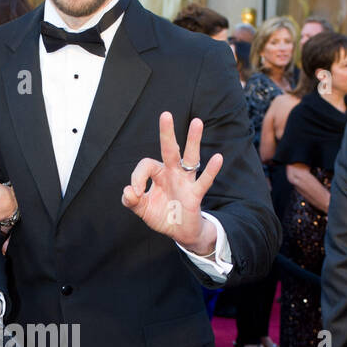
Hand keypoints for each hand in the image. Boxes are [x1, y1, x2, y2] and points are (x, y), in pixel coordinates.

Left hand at [122, 112, 222, 252]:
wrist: (180, 232)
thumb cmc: (162, 215)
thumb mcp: (142, 209)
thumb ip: (131, 201)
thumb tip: (128, 191)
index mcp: (158, 174)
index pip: (146, 165)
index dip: (137, 177)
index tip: (135, 193)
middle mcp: (172, 173)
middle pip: (170, 149)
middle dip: (167, 133)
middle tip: (165, 115)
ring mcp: (185, 181)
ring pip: (190, 158)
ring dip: (193, 141)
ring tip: (197, 122)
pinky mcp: (195, 193)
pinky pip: (204, 180)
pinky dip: (211, 170)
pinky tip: (218, 158)